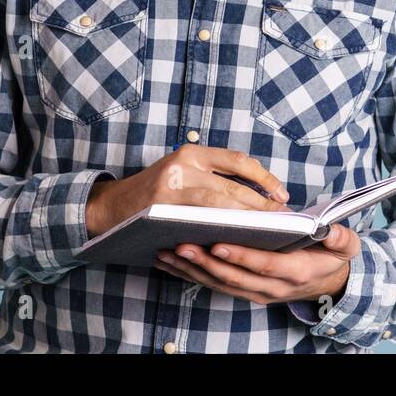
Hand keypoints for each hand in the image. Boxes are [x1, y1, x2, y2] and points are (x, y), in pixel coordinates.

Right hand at [85, 145, 290, 237]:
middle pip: (234, 187)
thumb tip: (256, 195)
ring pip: (220, 207)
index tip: (282, 196)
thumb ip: (211, 177)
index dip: (264, 179)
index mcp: (192, 152)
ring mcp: (172, 188)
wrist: (112, 207)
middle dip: (262, 207)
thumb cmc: (154, 192)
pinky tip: (235, 243)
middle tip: (283, 222)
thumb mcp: (181, 172)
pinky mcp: (163, 210)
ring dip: (247, 222)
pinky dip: (221, 233)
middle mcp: (183, 164)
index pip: (239, 161)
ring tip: (267, 235)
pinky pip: (200, 224)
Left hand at [154, 224, 361, 305]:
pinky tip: (171, 262)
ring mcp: (257, 292)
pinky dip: (191, 275)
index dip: (240, 256)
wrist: (329, 284)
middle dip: (205, 262)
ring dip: (192, 269)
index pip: (264, 265)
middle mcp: (273, 287)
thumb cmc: (332, 258)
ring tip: (167, 252)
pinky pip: (215, 285)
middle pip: (234, 276)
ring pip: (220, 283)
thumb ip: (340, 238)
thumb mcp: (345, 247)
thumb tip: (331, 229)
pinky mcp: (245, 292)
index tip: (217, 244)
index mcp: (296, 272)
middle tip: (179, 244)